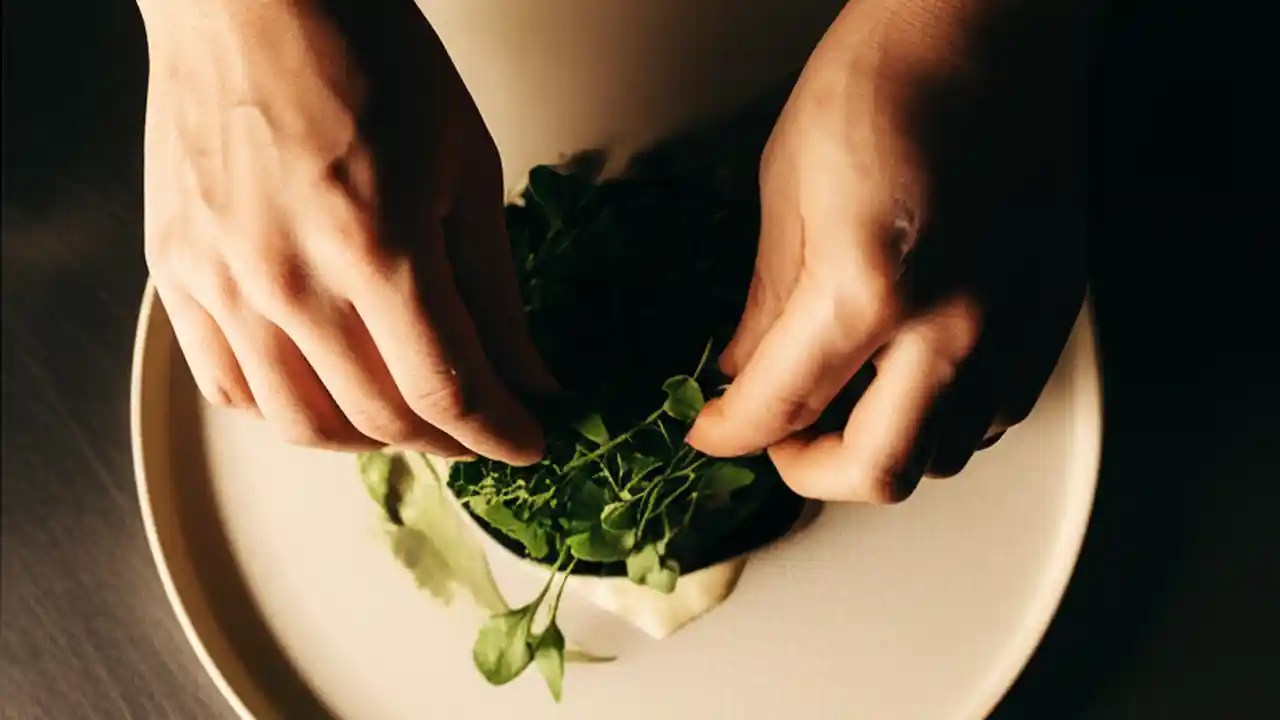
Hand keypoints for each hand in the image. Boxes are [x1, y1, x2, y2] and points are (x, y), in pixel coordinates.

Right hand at [139, 0, 552, 462]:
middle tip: (480, 426)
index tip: (528, 442)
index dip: (501, 433)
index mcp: (379, 246)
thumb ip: (495, 290)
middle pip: (381, 419)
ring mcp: (222, 281)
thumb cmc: (368, 57)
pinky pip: (228, 387)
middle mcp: (289, 279)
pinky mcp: (176, 273)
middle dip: (449, 440)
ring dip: (371, 441)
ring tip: (409, 418)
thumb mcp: (466, 167)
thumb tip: (528, 375)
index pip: (449, 390)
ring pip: (301, 423)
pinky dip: (288, 412)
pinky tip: (326, 394)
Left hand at [687, 0, 1088, 501]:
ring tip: (840, 404)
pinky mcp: (1050, 309)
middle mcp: (953, 323)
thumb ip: (768, 301)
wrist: (989, 27)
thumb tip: (745, 368)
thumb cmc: (886, 78)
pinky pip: (997, 411)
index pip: (782, 408)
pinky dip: (942, 419)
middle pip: (878, 471)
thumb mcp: (785, 188)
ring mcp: (1012, 322)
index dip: (731, 434)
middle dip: (809, 472)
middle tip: (778, 439)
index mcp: (869, 286)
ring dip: (879, 449)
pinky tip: (909, 378)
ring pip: (945, 454)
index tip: (714, 431)